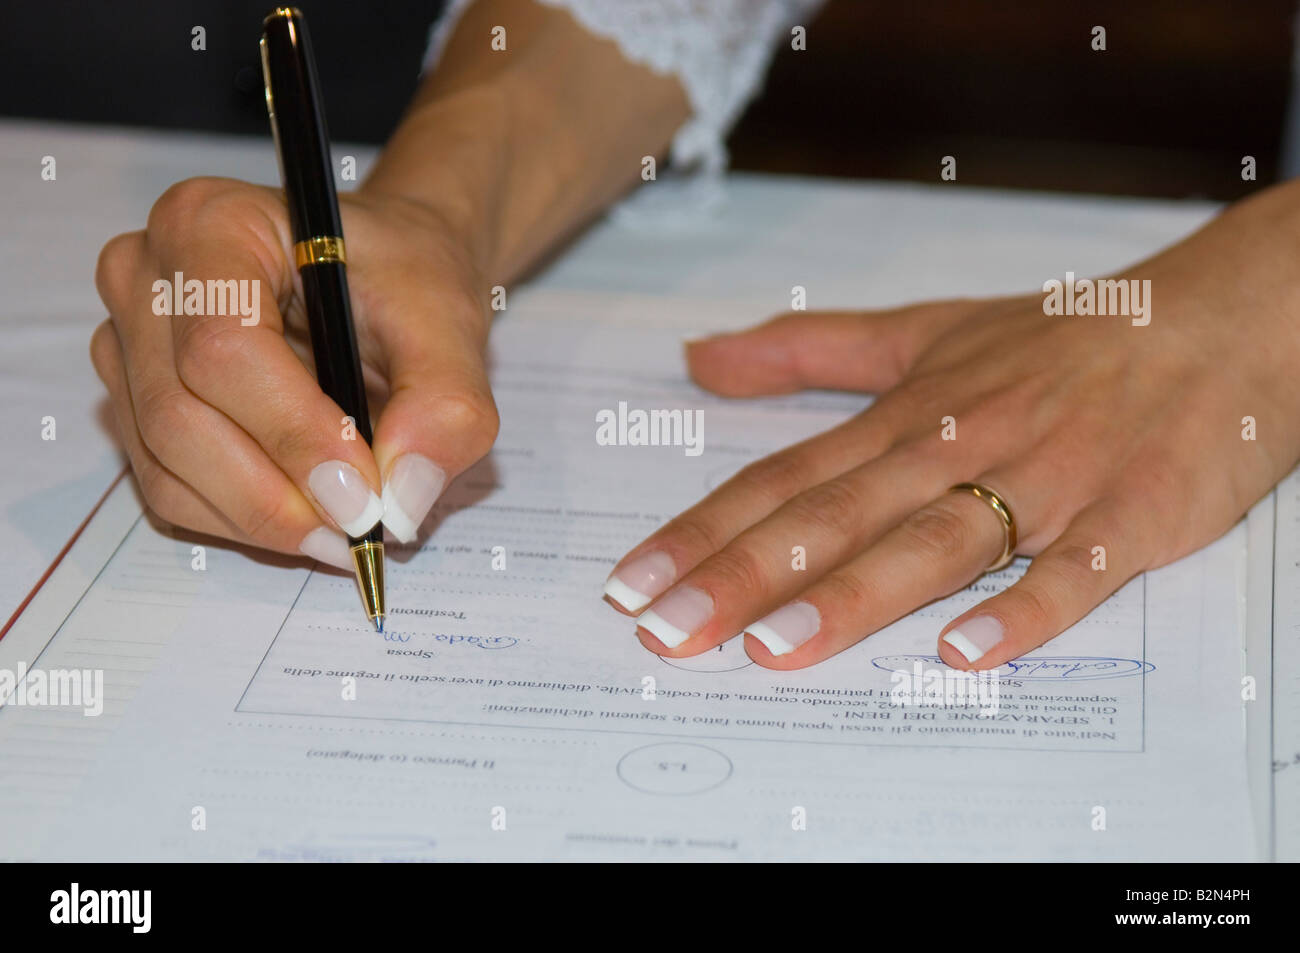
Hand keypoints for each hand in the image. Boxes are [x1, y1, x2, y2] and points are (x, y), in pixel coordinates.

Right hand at [92, 177, 497, 567]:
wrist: (387, 278)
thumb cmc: (405, 282)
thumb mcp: (450, 327)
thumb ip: (444, 408)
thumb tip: (402, 500)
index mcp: (214, 223)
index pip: (223, 346)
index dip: (292, 434)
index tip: (364, 494)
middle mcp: (147, 277)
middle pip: (180, 416)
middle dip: (276, 496)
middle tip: (361, 531)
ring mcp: (127, 344)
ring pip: (167, 466)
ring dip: (260, 520)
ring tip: (345, 532)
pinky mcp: (135, 403)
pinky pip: (169, 489)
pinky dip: (242, 522)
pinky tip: (309, 519)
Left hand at [603, 180, 1299, 668]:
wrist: (1214, 319)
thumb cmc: (1058, 337)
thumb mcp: (924, 332)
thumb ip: (807, 351)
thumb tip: (699, 358)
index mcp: (908, 414)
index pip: (785, 478)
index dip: (704, 531)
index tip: (635, 584)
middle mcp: (959, 446)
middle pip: (835, 517)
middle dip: (745, 577)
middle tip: (668, 632)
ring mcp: (1044, 481)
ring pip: (936, 542)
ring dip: (853, 595)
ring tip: (774, 648)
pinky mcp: (1127, 514)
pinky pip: (1074, 570)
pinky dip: (1025, 609)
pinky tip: (964, 651)